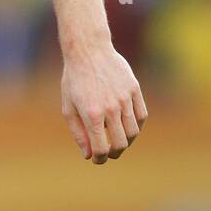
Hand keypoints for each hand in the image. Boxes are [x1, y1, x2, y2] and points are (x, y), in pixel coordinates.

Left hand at [61, 44, 147, 163]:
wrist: (88, 50)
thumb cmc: (74, 79)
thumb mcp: (68, 107)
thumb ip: (78, 133)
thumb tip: (89, 154)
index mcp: (91, 114)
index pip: (101, 148)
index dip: (99, 159)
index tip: (97, 160)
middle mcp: (110, 108)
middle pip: (121, 143)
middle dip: (114, 153)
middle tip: (108, 153)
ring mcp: (125, 98)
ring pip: (134, 131)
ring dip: (127, 142)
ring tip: (118, 141)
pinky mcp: (134, 89)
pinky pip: (141, 115)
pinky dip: (136, 126)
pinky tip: (127, 126)